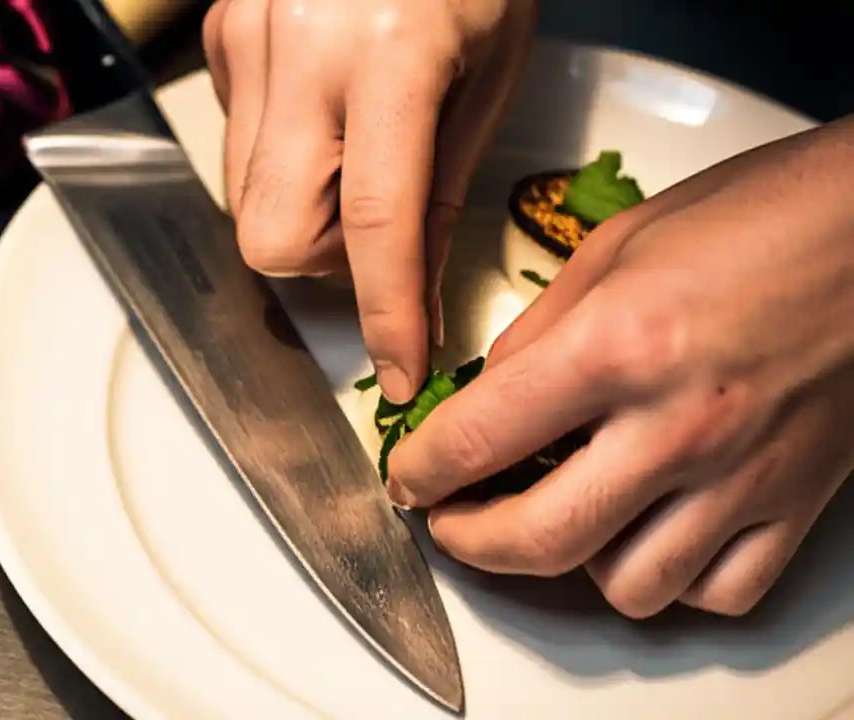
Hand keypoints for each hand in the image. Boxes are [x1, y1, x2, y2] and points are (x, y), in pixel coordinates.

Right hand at [202, 0, 536, 402]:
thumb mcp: (489, 74)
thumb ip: (441, 186)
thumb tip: (407, 289)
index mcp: (390, 54)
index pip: (376, 222)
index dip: (386, 315)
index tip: (401, 373)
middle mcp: (300, 48)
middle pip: (273, 235)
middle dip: (325, 261)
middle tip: (375, 226)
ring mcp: (246, 37)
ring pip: (245, 199)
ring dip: (302, 210)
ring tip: (352, 153)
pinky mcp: (219, 33)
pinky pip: (234, 141)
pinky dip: (277, 156)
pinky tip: (319, 109)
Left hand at [388, 117, 853, 617]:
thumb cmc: (763, 215)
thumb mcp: (617, 246)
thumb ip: (539, 331)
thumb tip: (486, 394)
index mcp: (617, 346)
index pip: (479, 440)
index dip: (422, 470)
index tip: (409, 477)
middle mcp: (678, 425)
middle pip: (538, 540)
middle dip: (468, 542)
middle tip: (451, 522)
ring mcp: (742, 475)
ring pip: (626, 585)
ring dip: (571, 563)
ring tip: (557, 518)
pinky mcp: (796, 500)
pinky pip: (717, 590)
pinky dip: (670, 578)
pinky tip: (648, 534)